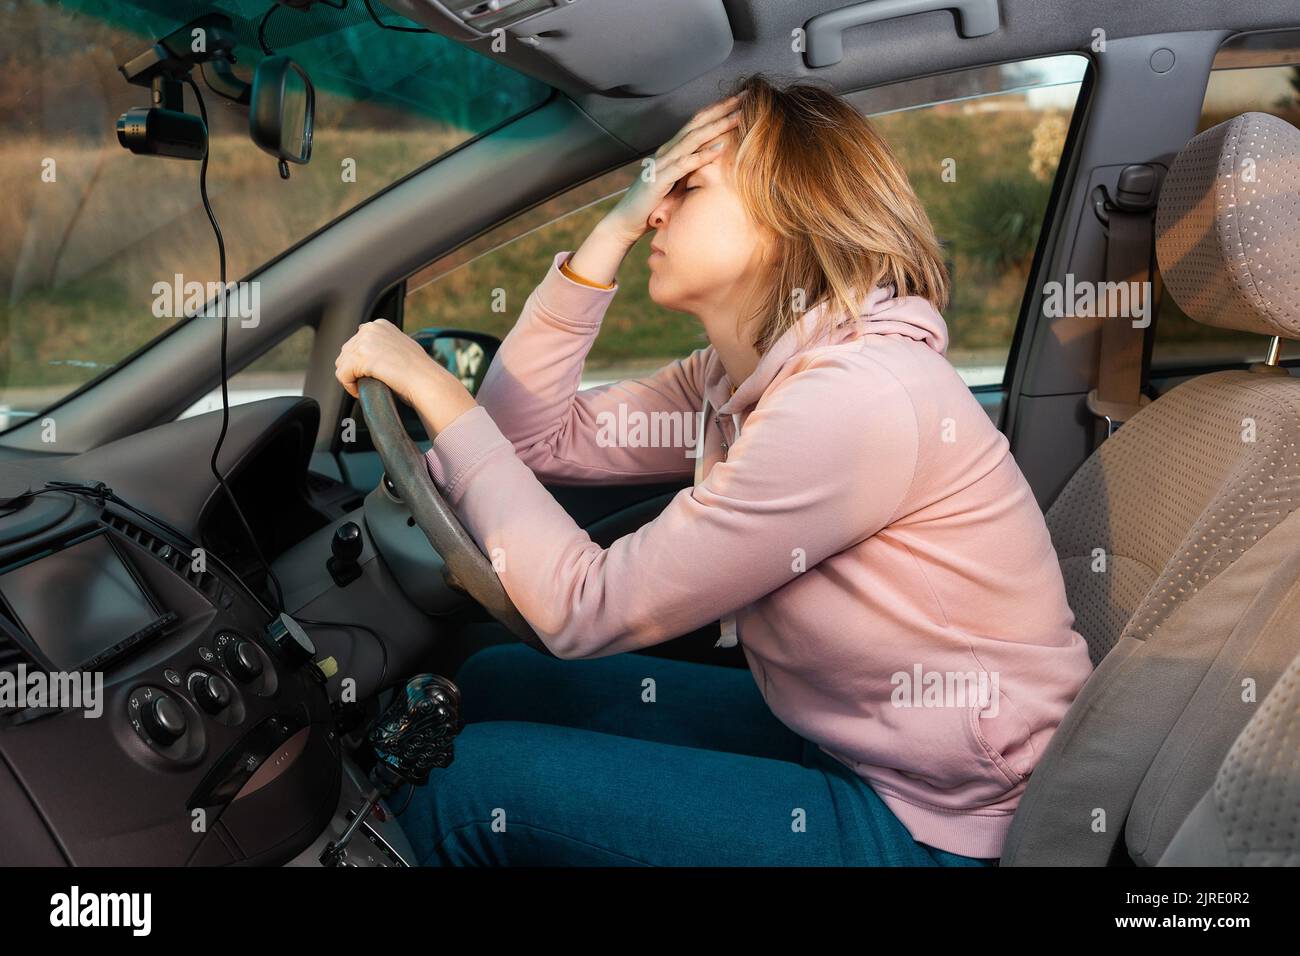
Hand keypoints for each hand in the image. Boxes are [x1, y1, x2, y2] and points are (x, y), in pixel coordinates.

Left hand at [334, 319, 476, 433]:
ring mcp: (364, 342)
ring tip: (366, 387)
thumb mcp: (400, 347)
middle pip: (345, 353)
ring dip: (351, 379)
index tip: (373, 374)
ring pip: (342, 365)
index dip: (360, 363)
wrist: (425, 380)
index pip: (355, 344)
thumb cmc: (418, 371)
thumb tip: (370, 355)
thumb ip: (383, 345)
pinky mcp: (360, 358)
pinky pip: (342, 376)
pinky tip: (362, 391)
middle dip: (353, 371)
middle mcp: (369, 329)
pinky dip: (349, 387)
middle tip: (368, 383)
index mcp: (379, 325)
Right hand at [598, 92, 743, 244]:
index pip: (697, 123)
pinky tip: (719, 149)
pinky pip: (684, 165)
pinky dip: (702, 156)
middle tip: (745, 96)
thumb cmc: (652, 204)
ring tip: (738, 117)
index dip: (717, 109)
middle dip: (722, 109)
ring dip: (717, 127)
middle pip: (697, 124)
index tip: (740, 99)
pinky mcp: (659, 180)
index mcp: (671, 150)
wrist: (626, 221)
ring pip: (693, 139)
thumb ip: (691, 170)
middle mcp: (667, 151)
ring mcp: (662, 164)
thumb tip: (713, 166)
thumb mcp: (676, 183)